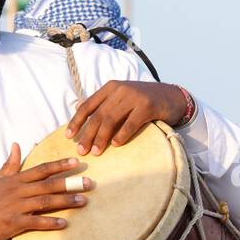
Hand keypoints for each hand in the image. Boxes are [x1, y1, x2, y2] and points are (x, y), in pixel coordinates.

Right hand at [0, 143, 92, 239]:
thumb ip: (9, 164)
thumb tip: (16, 145)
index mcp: (15, 180)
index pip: (41, 169)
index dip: (60, 165)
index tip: (76, 161)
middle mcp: (18, 191)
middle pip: (49, 185)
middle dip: (71, 183)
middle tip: (91, 182)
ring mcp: (16, 207)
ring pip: (45, 202)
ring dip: (66, 201)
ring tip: (84, 201)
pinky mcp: (13, 223)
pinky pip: (35, 222)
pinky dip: (50, 222)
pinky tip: (64, 223)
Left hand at [65, 81, 187, 155]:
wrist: (171, 96)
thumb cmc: (143, 100)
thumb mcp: (122, 96)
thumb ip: (104, 102)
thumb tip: (79, 111)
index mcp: (110, 87)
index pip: (88, 105)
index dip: (77, 121)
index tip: (69, 136)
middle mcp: (120, 90)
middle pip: (98, 115)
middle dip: (87, 134)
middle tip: (81, 150)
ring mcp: (134, 97)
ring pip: (111, 119)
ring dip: (101, 137)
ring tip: (95, 151)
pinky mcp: (147, 106)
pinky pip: (131, 123)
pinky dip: (122, 135)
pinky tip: (116, 145)